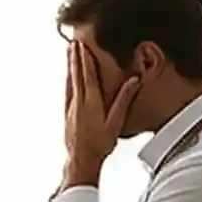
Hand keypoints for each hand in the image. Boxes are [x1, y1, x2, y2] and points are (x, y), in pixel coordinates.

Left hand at [63, 42, 139, 186]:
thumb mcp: (116, 122)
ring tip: (68, 52)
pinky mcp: (67, 113)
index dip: (86, 59)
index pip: (89, 75)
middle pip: (77, 74)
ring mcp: (71, 107)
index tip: (83, 44)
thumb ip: (123, 100)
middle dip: (75, 57)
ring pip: (70, 81)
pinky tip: (67, 76)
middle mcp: (79, 102)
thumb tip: (134, 81)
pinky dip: (68, 80)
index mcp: (92, 102)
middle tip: (73, 42)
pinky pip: (67, 91)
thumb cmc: (100, 143)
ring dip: (70, 65)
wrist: (81, 159)